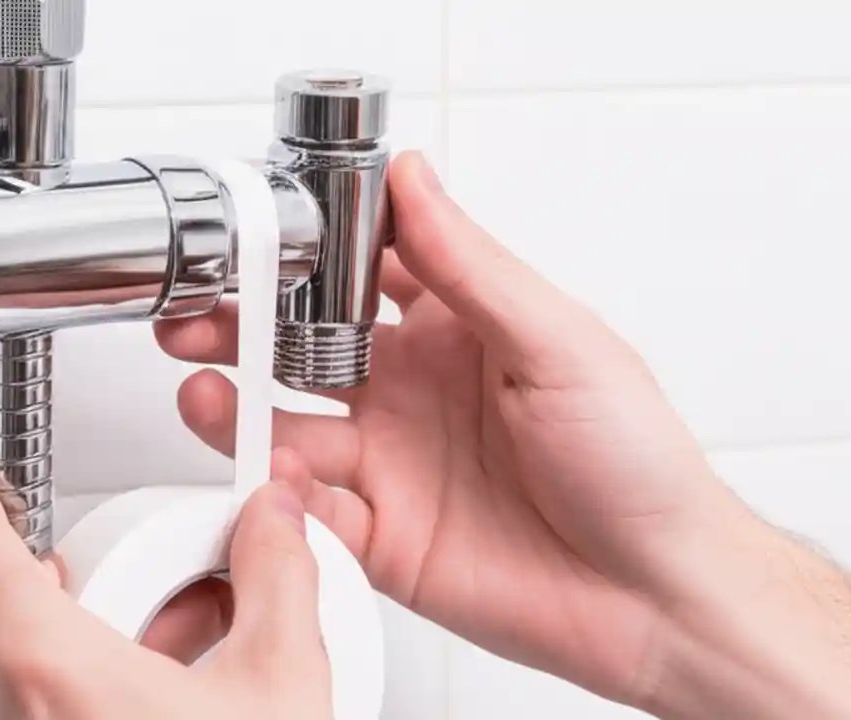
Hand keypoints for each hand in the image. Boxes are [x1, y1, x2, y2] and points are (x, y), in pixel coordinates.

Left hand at [0, 452, 331, 719]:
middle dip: (100, 590)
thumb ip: (279, 576)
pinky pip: (33, 717)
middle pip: (20, 609)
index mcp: (46, 669)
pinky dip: (84, 701)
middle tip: (168, 601)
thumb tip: (274, 521)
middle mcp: (2, 718)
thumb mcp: (281, 688)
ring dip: (99, 653)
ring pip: (28, 672)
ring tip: (181, 672)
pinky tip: (159, 710)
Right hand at [154, 152, 755, 707]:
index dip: (303, 255)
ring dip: (235, 409)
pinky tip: (272, 475)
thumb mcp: (555, 342)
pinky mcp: (381, 538)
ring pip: (286, 427)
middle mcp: (413, 394)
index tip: (255, 238)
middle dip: (240, 329)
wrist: (656, 593)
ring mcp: (392, 466)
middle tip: (194, 315)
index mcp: (457, 334)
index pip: (360, 274)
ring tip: (204, 392)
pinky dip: (278, 494)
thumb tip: (413, 179)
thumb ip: (470, 266)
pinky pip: (308, 512)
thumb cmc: (635, 462)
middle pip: (300, 349)